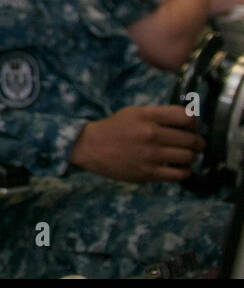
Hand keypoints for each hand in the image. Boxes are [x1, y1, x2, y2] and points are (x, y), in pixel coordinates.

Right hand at [69, 105, 204, 181]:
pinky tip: (180, 167)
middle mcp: (151, 134)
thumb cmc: (114, 128)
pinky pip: (180, 174)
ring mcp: (151, 155)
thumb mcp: (134, 113)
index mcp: (147, 116)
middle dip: (198, 142)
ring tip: (187, 156)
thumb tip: (189, 121)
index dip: (194, 122)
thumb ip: (159, 115)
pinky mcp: (148, 173)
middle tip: (196, 144)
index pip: (187, 117)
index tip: (192, 126)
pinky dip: (185, 171)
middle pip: (191, 139)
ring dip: (192, 157)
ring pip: (189, 157)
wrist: (89, 147)